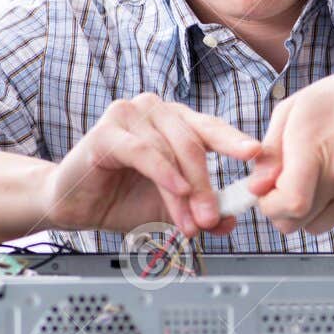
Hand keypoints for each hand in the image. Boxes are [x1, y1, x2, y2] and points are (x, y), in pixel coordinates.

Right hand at [39, 93, 261, 235]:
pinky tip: (176, 190)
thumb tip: (232, 220)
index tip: (260, 157)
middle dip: (208, 186)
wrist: (74, 206)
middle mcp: (156, 110)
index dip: (236, 143)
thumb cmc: (120, 199)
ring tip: (191, 223)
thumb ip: (202, 210)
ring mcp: (130, 114)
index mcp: (175, 121)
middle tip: (213, 219)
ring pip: (172, 152)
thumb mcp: (171, 210)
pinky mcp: (107, 130)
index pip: (213, 129)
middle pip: (195, 143)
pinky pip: (144, 151)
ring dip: (186, 193)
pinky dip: (163, 173)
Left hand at [249, 50, 333, 234]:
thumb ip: (270, 152)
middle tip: (284, 189)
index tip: (267, 194)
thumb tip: (256, 188)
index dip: (270, 206)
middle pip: (298, 222)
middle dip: (281, 212)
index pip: (289, 204)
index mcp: (314, 145)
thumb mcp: (294, 109)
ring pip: (318, 227)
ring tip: (311, 184)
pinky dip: (330, 210)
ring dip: (306, 214)